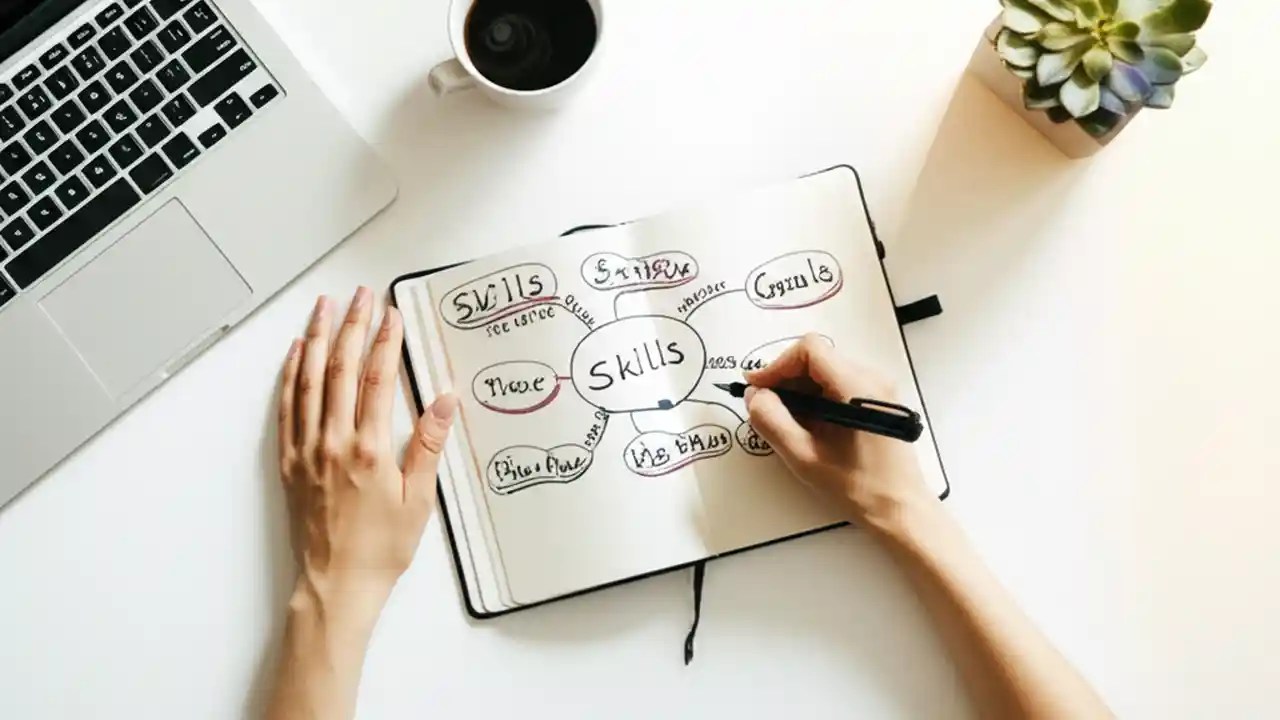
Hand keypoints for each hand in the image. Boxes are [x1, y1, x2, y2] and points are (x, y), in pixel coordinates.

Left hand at [277, 288, 457, 604]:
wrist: (336, 584)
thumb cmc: (380, 549)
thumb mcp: (420, 499)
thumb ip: (429, 445)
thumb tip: (444, 401)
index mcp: (370, 449)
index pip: (379, 379)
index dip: (386, 341)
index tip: (391, 314)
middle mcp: (335, 442)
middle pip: (342, 369)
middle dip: (354, 326)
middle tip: (361, 295)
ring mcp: (308, 449)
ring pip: (310, 380)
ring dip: (319, 338)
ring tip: (325, 307)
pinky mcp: (291, 461)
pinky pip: (288, 407)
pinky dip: (291, 374)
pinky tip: (296, 352)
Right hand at [744, 334, 933, 530]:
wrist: (899, 509)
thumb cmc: (858, 487)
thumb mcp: (804, 457)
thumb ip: (772, 421)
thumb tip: (755, 396)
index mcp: (858, 387)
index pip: (810, 350)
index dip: (777, 365)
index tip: (758, 388)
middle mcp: (873, 379)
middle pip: (817, 358)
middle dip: (786, 379)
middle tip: (767, 408)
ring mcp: (879, 388)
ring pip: (826, 371)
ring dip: (800, 390)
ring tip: (787, 421)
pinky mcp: (878, 400)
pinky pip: (839, 385)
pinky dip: (817, 397)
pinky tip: (809, 425)